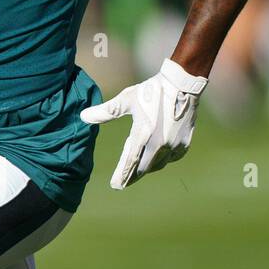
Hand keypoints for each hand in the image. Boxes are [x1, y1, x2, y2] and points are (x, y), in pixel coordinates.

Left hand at [81, 57, 207, 188]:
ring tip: (138, 169)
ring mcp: (174, 144)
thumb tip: (83, 116)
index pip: (129, 161)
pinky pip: (172, 158)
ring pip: (158, 164)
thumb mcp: (126, 99)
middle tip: (124, 181)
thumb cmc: (152, 90)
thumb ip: (105, 112)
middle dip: (133, 175)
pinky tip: (158, 159)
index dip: (122, 175)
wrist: (182, 83)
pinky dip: (163, 160)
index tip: (115, 185)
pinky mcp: (184, 142)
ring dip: (147, 169)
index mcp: (143, 133)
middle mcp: (159, 143)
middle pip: (143, 168)